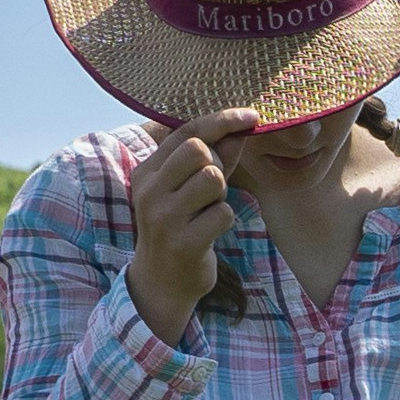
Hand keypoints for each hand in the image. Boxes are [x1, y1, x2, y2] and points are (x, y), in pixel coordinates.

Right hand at [124, 110, 257, 337]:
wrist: (161, 282)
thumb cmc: (179, 229)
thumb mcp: (189, 190)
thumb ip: (214, 159)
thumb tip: (242, 128)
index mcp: (148, 172)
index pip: (186, 132)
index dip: (222, 120)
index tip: (252, 116)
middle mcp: (149, 191)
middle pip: (200, 150)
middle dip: (218, 165)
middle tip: (212, 190)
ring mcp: (164, 217)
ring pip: (213, 179)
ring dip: (221, 195)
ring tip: (207, 211)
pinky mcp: (183, 242)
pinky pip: (223, 213)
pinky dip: (224, 221)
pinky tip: (208, 233)